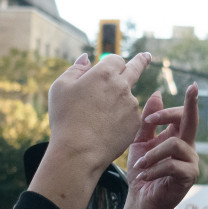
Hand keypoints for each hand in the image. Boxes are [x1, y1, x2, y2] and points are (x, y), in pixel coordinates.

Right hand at [46, 53, 148, 172]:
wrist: (79, 152)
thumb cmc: (66, 119)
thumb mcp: (60, 88)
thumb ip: (75, 69)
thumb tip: (86, 58)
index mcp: (104, 73)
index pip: (116, 59)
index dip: (111, 62)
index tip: (114, 63)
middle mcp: (122, 86)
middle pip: (136, 68)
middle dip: (141, 60)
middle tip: (147, 56)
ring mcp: (131, 105)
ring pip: (128, 97)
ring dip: (119, 101)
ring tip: (97, 119)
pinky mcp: (135, 123)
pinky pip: (129, 116)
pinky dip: (120, 119)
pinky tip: (105, 129)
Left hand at [127, 83, 199, 208]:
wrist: (140, 201)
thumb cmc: (142, 172)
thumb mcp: (141, 143)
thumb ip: (148, 122)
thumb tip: (157, 93)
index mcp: (178, 137)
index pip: (180, 115)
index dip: (165, 112)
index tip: (148, 119)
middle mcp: (188, 147)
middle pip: (192, 120)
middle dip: (192, 103)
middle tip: (193, 87)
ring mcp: (191, 162)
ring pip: (175, 144)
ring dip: (153, 154)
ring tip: (140, 165)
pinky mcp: (189, 177)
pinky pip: (172, 165)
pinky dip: (155, 169)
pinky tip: (144, 175)